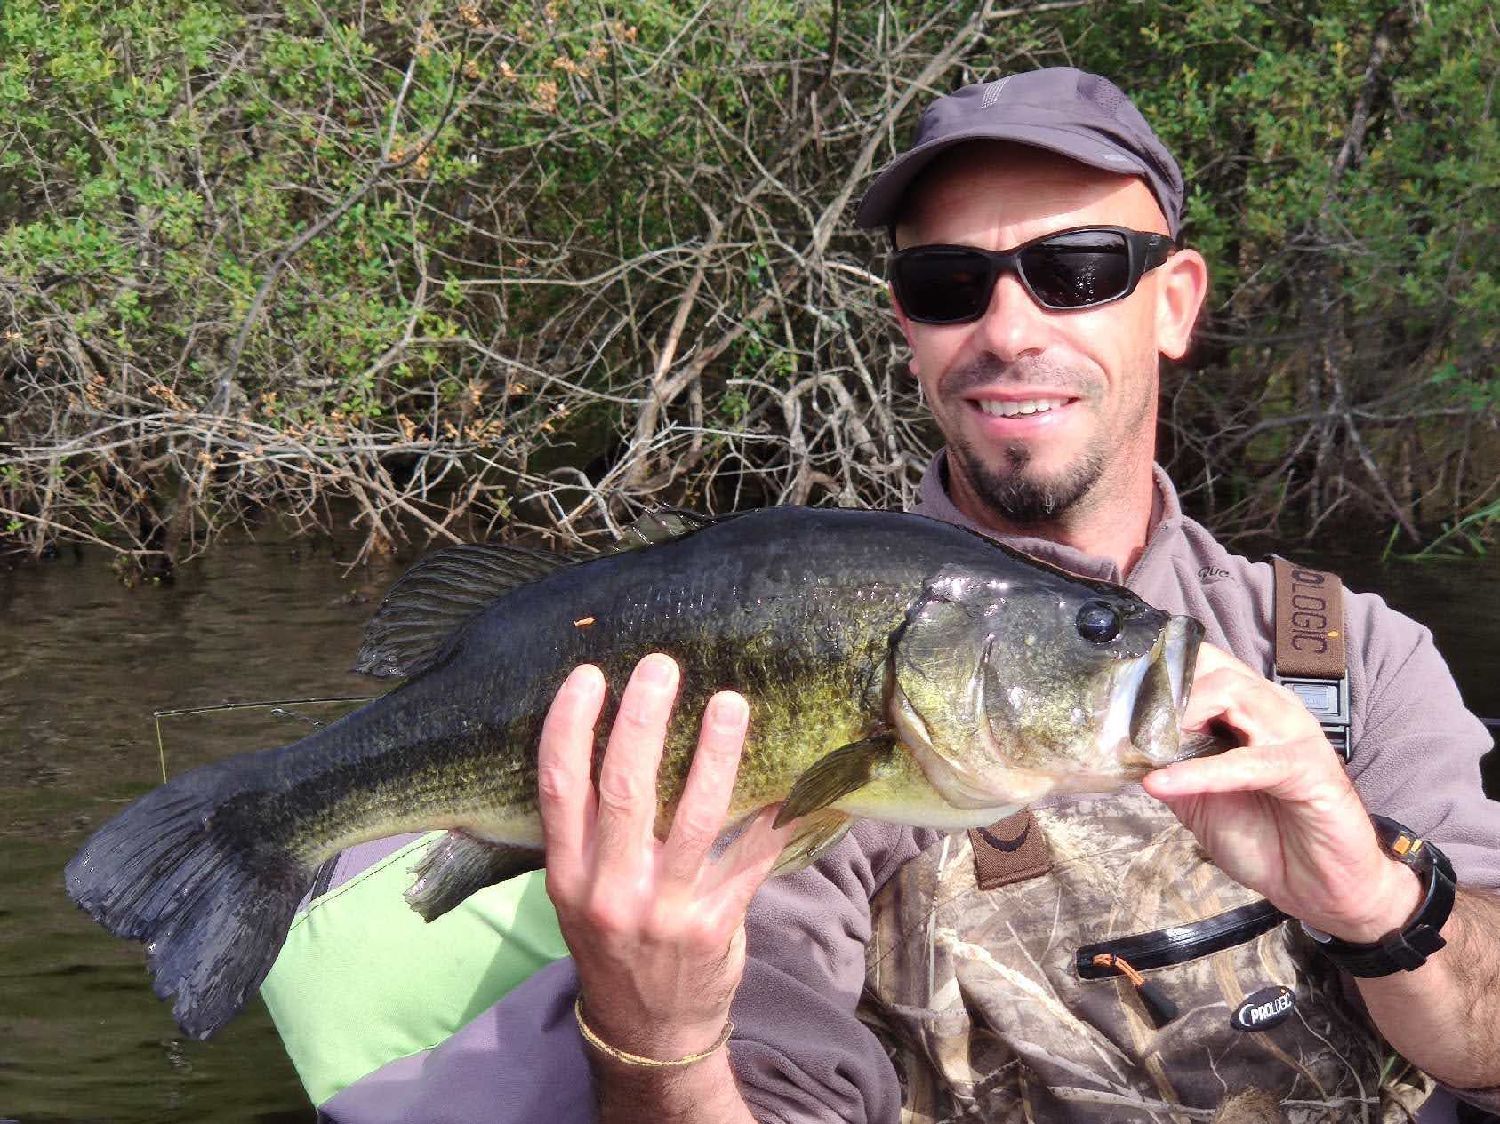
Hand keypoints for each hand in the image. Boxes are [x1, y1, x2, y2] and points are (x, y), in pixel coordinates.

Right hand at [538, 653, 797, 1059]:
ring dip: (716, 754)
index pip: (559, 789)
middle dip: (641, 721)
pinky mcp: (715, 925)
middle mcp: (608, 892)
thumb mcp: (578, 894)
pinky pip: (750, 858)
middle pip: (624, 791)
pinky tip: (795, 778)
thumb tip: (619, 737)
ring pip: (694, 818)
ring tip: (731, 702)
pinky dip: (773, 816)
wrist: (648, 1031)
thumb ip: (589, 833)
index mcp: (566, 876)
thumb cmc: (614, 942)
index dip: (570, 728)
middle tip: (661, 666)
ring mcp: (663, 911)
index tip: (588, 676)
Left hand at [1142, 643, 1421, 942]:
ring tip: (1139, 743)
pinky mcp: (1308, 769)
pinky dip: (1201, 772)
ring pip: (1232, 695)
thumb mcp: (1196, 799)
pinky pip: (1249, 761)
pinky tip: (1163, 784)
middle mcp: (1270, 709)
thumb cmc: (1263, 836)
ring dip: (1179, 716)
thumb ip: (1165, 767)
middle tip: (1117, 716)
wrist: (1321, 888)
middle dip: (1161, 688)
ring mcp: (1293, 733)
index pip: (1200, 664)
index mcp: (1246, 708)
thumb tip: (1116, 748)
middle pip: (1212, 669)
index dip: (1154, 671)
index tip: (1106, 690)